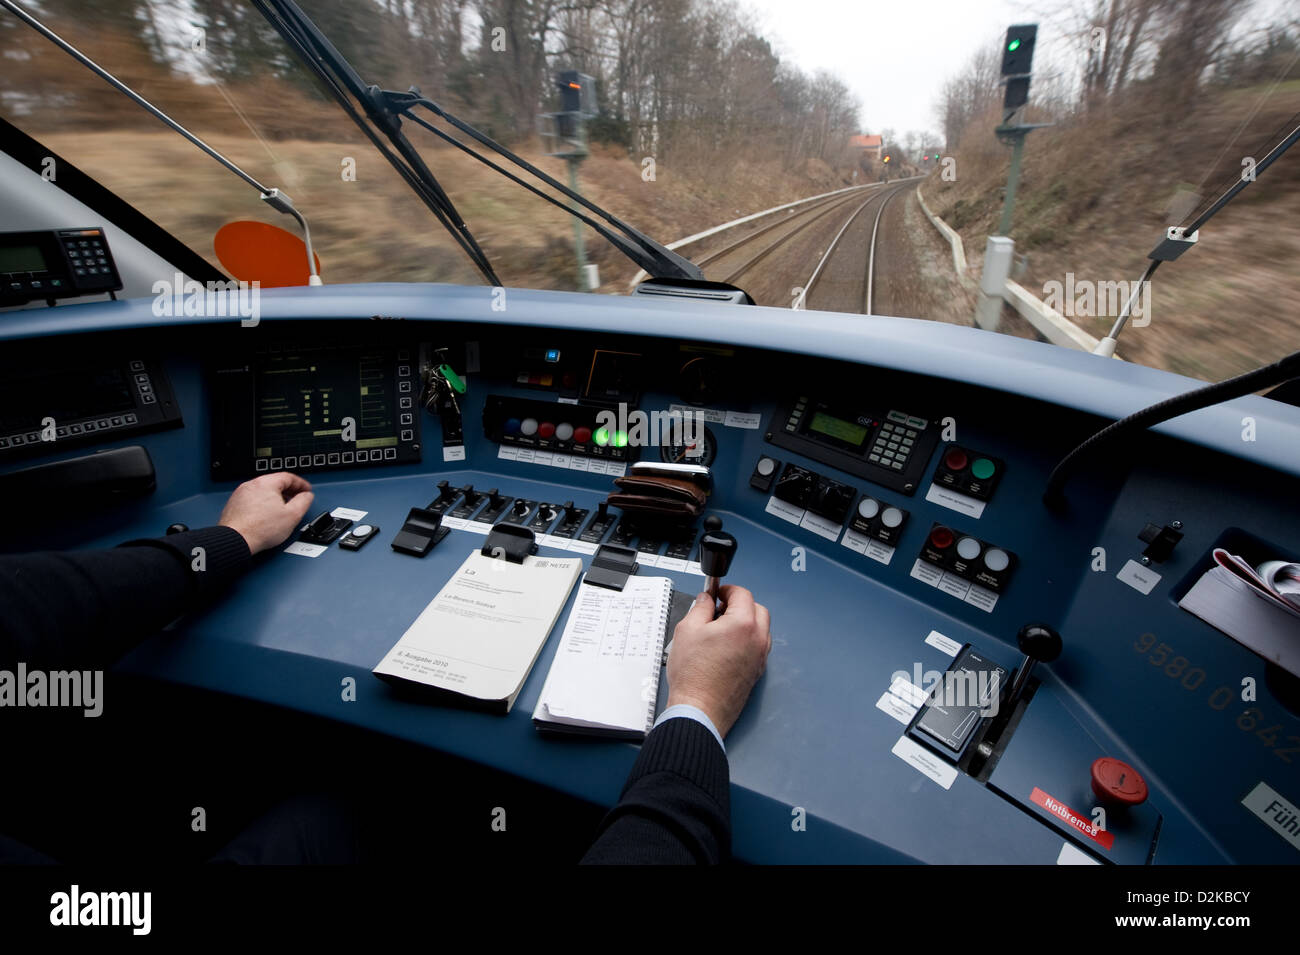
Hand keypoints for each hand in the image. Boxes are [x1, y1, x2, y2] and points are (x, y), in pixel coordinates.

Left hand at [218, 472, 313, 554]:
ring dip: (275, 498)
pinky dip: (262, 504)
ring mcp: (240, 495)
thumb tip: (306, 496)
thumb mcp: (293, 515)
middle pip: (274, 483)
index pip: (288, 477)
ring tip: (282, 510)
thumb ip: (304, 501)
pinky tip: (266, 517)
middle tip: (296, 499)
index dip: (301, 484)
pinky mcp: (233, 505)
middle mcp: (250, 485)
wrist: (236, 540)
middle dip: (288, 491)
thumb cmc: (259, 529)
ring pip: (262, 491)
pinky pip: (253, 500)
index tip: (306, 490)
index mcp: (265, 483)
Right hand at [665, 585, 770, 738]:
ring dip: (745, 622)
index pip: (742, 594)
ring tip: (721, 628)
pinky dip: (746, 640)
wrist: (700, 709)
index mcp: (743, 624)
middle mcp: (757, 639)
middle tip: (720, 607)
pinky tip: (726, 646)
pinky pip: (757, 647)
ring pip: (760, 629)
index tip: (716, 593)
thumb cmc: (694, 675)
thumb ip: (700, 608)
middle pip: (757, 609)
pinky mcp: (757, 671)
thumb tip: (706, 600)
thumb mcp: (687, 629)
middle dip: (740, 604)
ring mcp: (760, 657)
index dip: (727, 590)